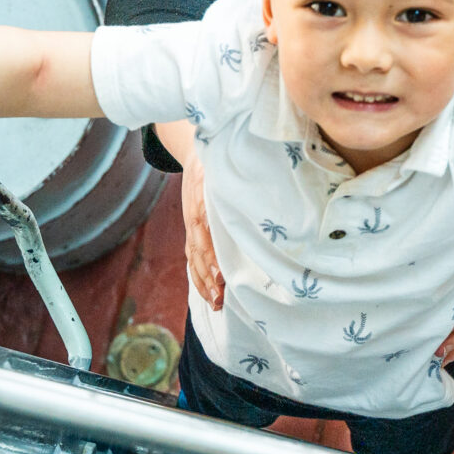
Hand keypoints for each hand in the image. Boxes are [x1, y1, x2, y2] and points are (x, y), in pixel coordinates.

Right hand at [169, 128, 223, 309]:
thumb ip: (237, 181)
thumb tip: (263, 195)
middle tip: (222, 298)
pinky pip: (191, 258)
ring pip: (193, 259)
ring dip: (203, 282)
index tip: (223, 275)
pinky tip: (208, 293)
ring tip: (216, 303)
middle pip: (198, 252)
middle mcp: (194, 217)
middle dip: (208, 277)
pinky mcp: (192, 231)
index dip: (212, 256)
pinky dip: (198, 277)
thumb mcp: (223, 165)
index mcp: (202, 201)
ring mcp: (191, 226)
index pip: (205, 234)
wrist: (194, 150)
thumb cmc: (216, 159)